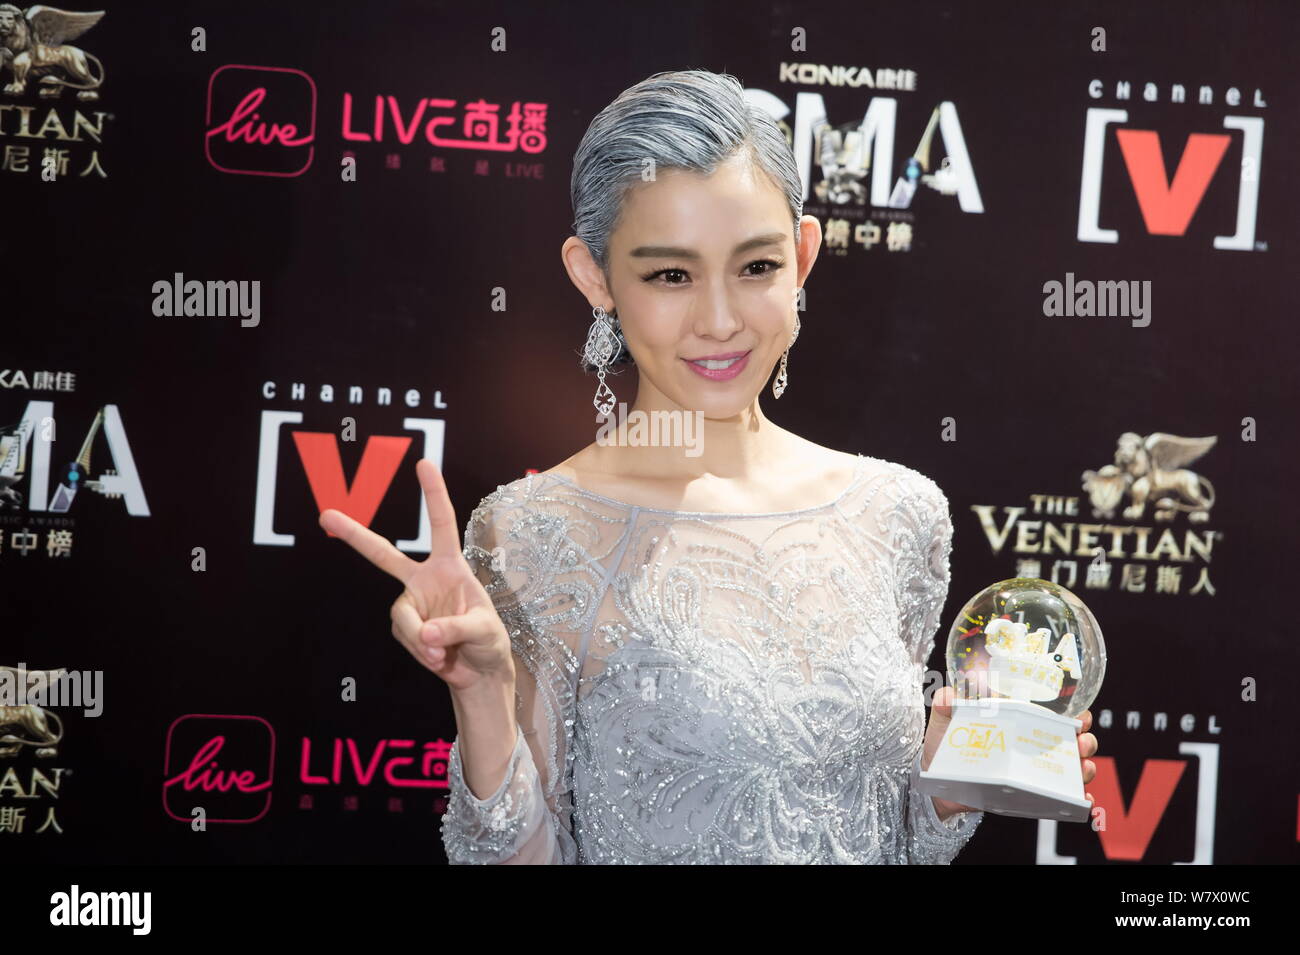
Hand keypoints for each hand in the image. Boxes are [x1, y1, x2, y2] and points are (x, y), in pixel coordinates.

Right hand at [318, 458, 514, 693]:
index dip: (433, 494)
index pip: (441, 524)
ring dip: (421, 639)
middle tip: (326, 515)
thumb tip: (427, 634)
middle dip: (354, 536)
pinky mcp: (404, 629)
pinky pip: (404, 637)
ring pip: (401, 616)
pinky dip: (420, 652)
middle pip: (384, 554)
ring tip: (443, 655)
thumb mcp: (485, 631)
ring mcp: (411, 603)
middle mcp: (426, 580)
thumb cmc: (489, 642)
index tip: (423, 463)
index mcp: (451, 567)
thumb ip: (456, 629)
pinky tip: (438, 659)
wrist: (479, 673)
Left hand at [922, 686, 1098, 817]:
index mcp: (1018, 724)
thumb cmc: (945, 747)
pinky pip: (1058, 798)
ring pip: (1070, 769)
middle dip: (1085, 743)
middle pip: (1070, 744)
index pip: (1054, 717)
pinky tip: (1080, 799)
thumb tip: (947, 694)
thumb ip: (945, 705)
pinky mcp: (1028, 795)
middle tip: (1081, 744)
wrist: (935, 783)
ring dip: (1083, 768)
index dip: (1075, 717)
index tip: (1081, 718)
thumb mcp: (946, 722)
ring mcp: (1031, 772)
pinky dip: (1074, 799)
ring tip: (1081, 768)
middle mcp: (1030, 747)